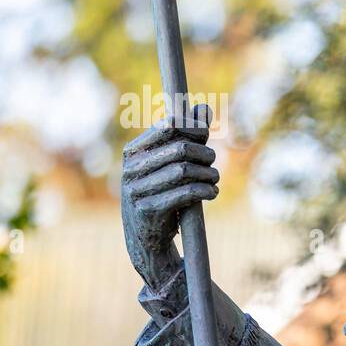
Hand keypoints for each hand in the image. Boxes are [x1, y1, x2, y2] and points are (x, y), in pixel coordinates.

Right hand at [120, 103, 218, 287]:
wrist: (146, 237)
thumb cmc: (161, 193)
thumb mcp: (170, 164)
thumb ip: (187, 136)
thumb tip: (203, 107)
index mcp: (133, 152)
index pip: (169, 126)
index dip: (193, 127)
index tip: (205, 135)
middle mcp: (131, 169)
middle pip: (181, 149)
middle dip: (204, 154)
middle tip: (213, 163)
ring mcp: (137, 190)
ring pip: (185, 171)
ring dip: (208, 174)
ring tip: (214, 180)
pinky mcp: (149, 210)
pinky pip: (186, 193)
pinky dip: (206, 191)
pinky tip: (212, 193)